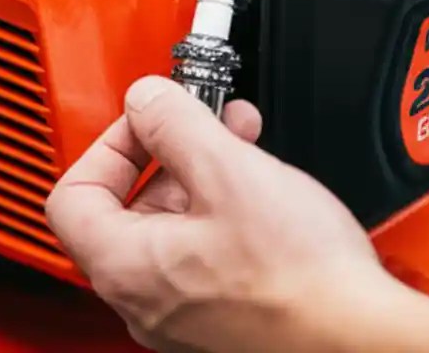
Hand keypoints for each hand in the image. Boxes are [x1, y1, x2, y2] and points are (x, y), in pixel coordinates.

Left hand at [45, 76, 402, 352]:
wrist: (355, 332)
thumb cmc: (298, 275)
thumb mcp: (229, 170)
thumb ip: (175, 122)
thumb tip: (146, 99)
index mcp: (125, 265)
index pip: (73, 194)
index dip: (110, 144)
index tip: (151, 120)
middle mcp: (143, 299)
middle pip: (127, 209)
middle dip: (172, 153)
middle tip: (212, 124)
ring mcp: (181, 316)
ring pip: (171, 231)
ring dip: (203, 179)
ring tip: (247, 150)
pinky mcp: (220, 319)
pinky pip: (202, 258)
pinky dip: (224, 215)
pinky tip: (263, 195)